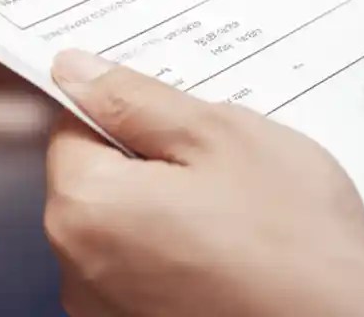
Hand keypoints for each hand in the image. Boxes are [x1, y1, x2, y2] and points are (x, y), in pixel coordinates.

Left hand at [44, 50, 363, 316]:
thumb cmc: (290, 237)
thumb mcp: (218, 135)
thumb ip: (136, 100)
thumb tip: (76, 71)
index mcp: (85, 208)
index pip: (72, 129)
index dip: (128, 111)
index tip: (176, 115)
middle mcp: (78, 271)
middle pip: (98, 184)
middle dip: (152, 163)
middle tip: (223, 162)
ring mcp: (108, 313)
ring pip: (126, 232)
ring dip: (168, 213)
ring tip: (240, 213)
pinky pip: (148, 275)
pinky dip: (181, 259)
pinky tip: (236, 254)